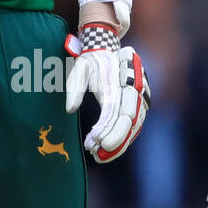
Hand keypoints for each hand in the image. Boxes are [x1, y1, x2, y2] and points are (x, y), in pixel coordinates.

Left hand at [64, 23, 150, 162]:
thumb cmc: (92, 60)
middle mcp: (134, 90)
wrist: (107, 51)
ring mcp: (138, 98)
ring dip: (120, 144)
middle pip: (131, 121)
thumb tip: (69, 110)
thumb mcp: (80, 68)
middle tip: (98, 155)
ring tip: (100, 156)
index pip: (118, 110)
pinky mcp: (137, 106)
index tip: (94, 141)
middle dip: (117, 140)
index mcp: (121, 80)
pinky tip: (108, 150)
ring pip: (136, 126)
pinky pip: (135, 126)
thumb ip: (74, 86)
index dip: (108, 128)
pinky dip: (123, 139)